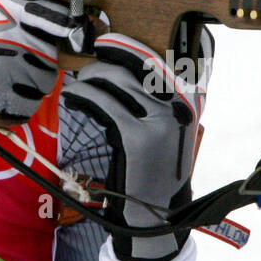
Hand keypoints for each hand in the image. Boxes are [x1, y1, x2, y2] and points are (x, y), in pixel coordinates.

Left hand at [62, 32, 211, 260]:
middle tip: (87, 72)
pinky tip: (73, 99)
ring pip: (114, 82)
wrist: (158, 217)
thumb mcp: (168, 134)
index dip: (127, 47)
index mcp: (188, 104)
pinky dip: (83, 96)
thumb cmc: (158, 173)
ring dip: (89, 79)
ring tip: (76, 87)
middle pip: (133, 67)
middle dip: (103, 64)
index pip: (156, 61)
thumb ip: (157, 104)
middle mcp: (177, 108)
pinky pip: (102, 104)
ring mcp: (158, 122)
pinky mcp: (135, 137)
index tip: (107, 43)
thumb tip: (128, 70)